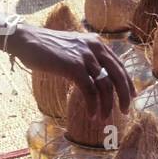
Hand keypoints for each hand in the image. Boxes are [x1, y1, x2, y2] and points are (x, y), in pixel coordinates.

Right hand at [5, 23, 132, 117]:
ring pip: (105, 86)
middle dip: (124, 95)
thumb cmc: (44, 46)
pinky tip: (92, 115)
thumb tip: (95, 75)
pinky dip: (93, 105)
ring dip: (107, 105)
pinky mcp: (74, 67)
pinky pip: (89, 91)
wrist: (26, 40)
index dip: (127, 82)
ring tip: (104, 118)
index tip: (131, 96)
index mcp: (96, 42)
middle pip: (117, 75)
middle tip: (125, 111)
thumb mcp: (72, 47)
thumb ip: (85, 56)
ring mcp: (84, 57)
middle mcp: (94, 47)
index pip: (118, 64)